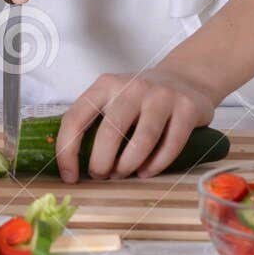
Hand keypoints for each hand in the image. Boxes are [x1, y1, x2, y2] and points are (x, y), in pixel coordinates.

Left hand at [55, 67, 218, 181]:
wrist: (186, 78)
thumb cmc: (141, 98)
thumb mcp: (114, 98)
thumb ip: (96, 121)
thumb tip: (74, 163)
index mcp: (106, 85)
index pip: (76, 117)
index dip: (67, 151)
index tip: (69, 176)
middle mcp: (132, 86)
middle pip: (110, 131)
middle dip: (101, 162)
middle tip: (101, 175)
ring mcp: (161, 96)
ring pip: (142, 141)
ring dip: (129, 166)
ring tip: (123, 174)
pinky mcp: (186, 108)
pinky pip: (170, 146)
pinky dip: (156, 165)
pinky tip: (146, 172)